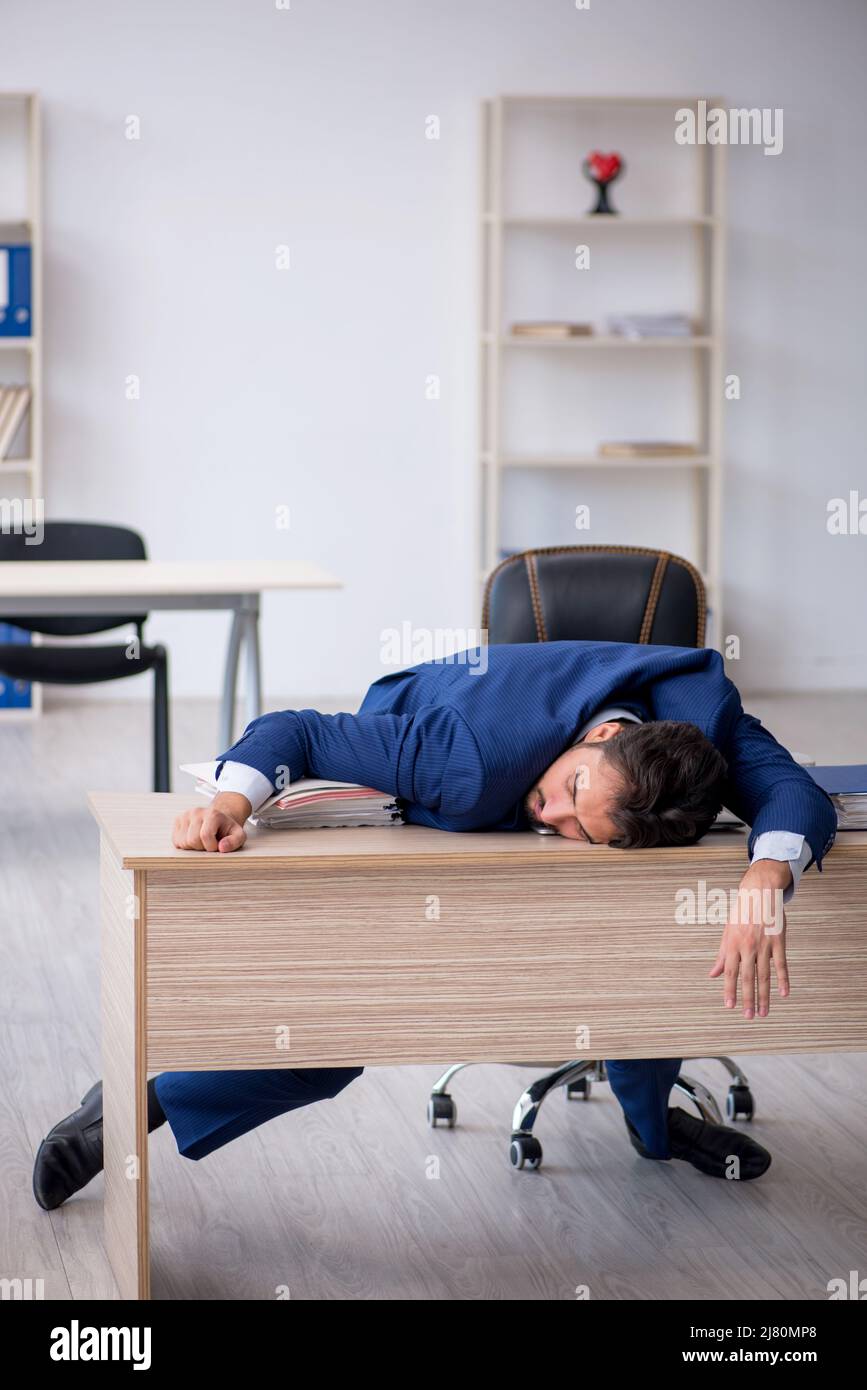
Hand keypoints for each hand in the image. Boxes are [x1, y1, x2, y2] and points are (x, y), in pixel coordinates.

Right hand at [171, 792, 250, 852]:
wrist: (218, 820)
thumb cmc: (227, 830)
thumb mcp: (238, 835)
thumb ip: (234, 842)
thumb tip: (222, 847)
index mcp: (212, 814)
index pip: (205, 836)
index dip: (211, 846)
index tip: (217, 845)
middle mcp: (196, 812)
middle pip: (192, 840)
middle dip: (202, 847)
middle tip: (210, 843)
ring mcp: (185, 815)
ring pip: (183, 842)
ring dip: (193, 847)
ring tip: (202, 841)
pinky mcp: (178, 820)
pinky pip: (176, 841)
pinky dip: (185, 845)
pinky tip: (194, 839)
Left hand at [708, 860, 790, 1017]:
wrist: (759, 893)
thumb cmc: (741, 914)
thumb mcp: (727, 933)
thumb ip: (721, 956)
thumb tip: (713, 975)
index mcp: (732, 945)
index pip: (730, 972)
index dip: (729, 990)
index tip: (730, 1006)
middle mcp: (747, 947)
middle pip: (747, 977)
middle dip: (748, 999)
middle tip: (749, 1016)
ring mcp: (764, 945)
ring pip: (764, 975)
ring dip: (765, 995)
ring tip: (764, 1012)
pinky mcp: (778, 941)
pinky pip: (781, 964)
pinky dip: (783, 979)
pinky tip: (784, 994)